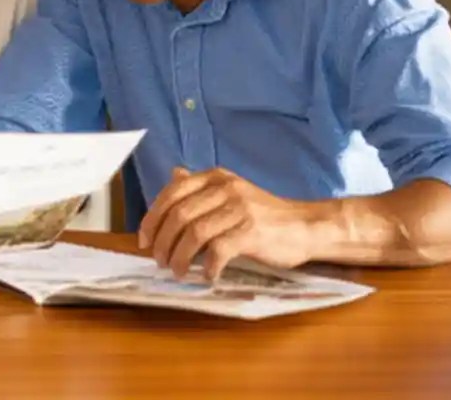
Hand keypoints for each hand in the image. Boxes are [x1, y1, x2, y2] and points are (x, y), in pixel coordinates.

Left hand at [138, 167, 318, 281]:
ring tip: (178, 272)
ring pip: (194, 234)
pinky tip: (208, 276)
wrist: (306, 227)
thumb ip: (201, 187)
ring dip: (180, 258)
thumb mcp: (232, 192)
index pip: (171, 194)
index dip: (151, 218)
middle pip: (178, 215)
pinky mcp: (252, 232)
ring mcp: (239, 209)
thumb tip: (174, 174)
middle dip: (162, 242)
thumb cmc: (265, 215)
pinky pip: (218, 251)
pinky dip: (208, 267)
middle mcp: (225, 189)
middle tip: (160, 262)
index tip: (144, 241)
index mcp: (215, 178)